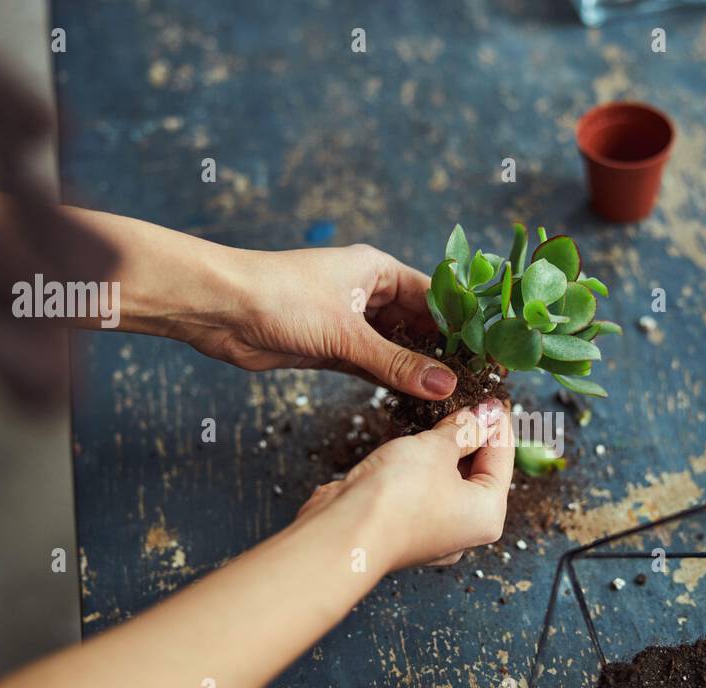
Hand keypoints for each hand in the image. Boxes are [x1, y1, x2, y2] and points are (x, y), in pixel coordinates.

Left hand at [176, 244, 457, 400]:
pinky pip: (372, 365)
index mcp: (377, 270)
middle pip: (419, 324)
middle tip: (475, 381)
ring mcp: (349, 321)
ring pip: (396, 348)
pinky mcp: (331, 347)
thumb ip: (397, 364)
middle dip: (443, 352)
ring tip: (451, 396)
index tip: (488, 352)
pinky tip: (414, 399)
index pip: (435, 297)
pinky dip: (390, 380)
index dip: (462, 324)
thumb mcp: (347, 335)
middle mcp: (367, 292)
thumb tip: (446, 386)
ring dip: (417, 370)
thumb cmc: (279, 299)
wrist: (217, 309)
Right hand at [295, 400, 512, 571]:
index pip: (503, 457)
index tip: (492, 395)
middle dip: (469, 432)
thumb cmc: (396, 497)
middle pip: (477, 469)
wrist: (341, 533)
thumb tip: (486, 414)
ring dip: (441, 445)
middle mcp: (465, 528)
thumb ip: (464, 429)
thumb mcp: (437, 448)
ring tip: (438, 409)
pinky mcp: (404, 525)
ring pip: (446, 478)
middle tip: (465, 397)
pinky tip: (411, 433)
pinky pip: (421, 487)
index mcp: (488, 514)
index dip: (497, 420)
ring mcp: (433, 530)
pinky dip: (419, 462)